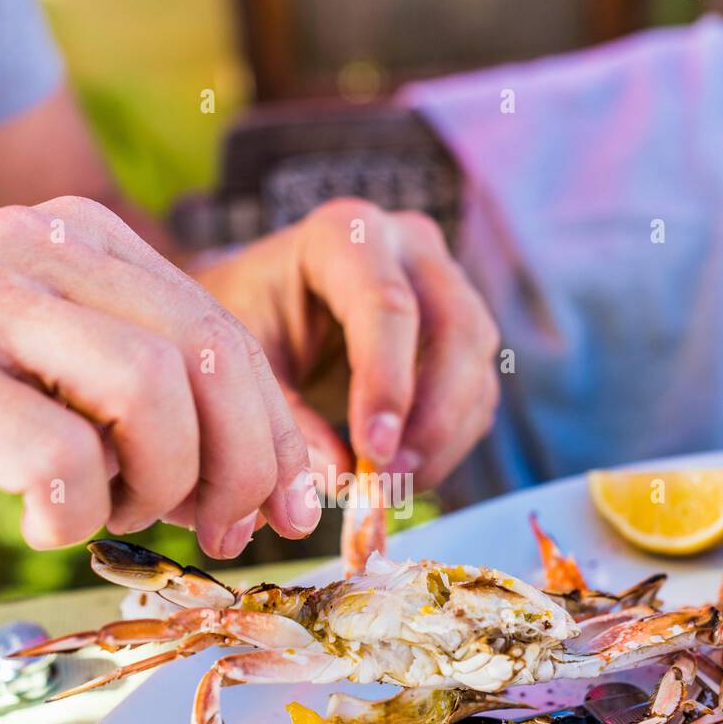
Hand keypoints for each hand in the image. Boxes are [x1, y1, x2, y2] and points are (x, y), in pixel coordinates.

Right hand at [0, 198, 319, 556]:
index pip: (226, 334)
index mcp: (89, 239)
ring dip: (158, 483)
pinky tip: (45, 522)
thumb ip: (156, 401)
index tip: (292, 509)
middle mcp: (42, 248)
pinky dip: (75, 510)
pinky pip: (57, 452)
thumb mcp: (63, 374)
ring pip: (150, 392)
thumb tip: (267, 489)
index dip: (275, 433)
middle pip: (207, 358)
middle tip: (220, 531)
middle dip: (240, 467)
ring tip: (113, 512)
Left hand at [195, 200, 499, 489]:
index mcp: (345, 235)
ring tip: (389, 488)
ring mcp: (445, 285)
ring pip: (476, 364)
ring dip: (443, 437)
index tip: (372, 454)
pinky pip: (477, 392)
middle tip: (389, 481)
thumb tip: (344, 478)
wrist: (261, 306)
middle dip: (431, 418)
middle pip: (456, 330)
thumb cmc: (246, 325)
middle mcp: (408, 246)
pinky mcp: (460, 332)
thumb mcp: (245, 366)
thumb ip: (286, 421)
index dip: (388, 385)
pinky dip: (449, 443)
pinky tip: (404, 474)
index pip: (387, 306)